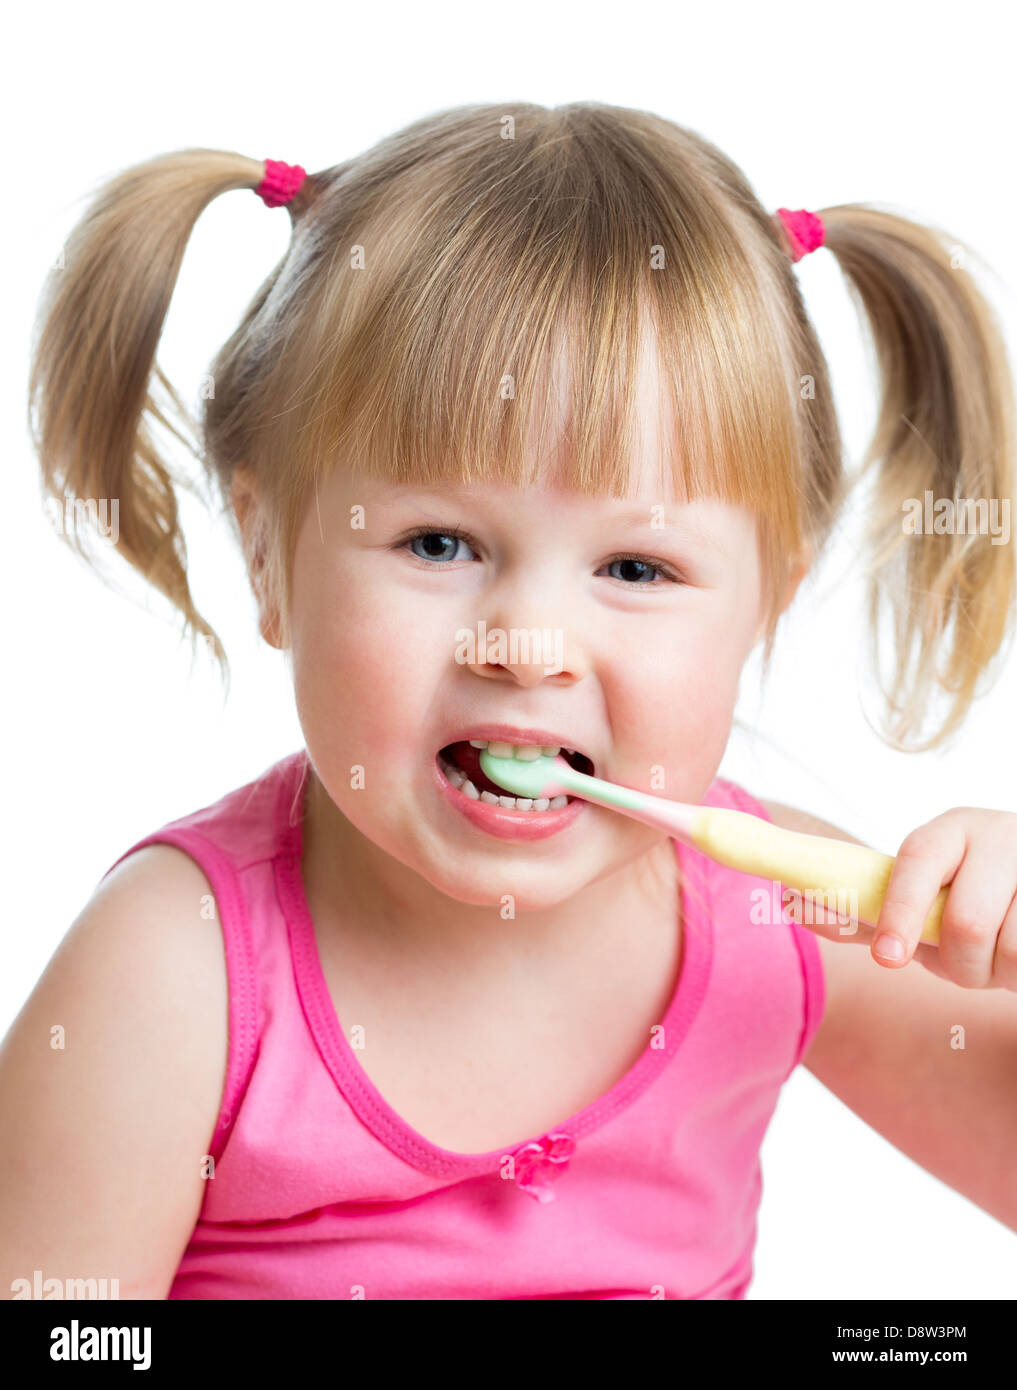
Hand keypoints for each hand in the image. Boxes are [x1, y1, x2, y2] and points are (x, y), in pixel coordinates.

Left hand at [866, 808, 1016, 988]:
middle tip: (969, 967)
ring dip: (1002, 973)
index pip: (918, 858)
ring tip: (1006, 959)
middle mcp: (1000, 835)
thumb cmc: (975, 909)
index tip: (887, 958)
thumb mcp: (923, 906)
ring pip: (1011, 949)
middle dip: (961, 966)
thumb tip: (790, 901)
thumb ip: (864, 913)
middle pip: (966, 921)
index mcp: (953, 832)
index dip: (899, 911)